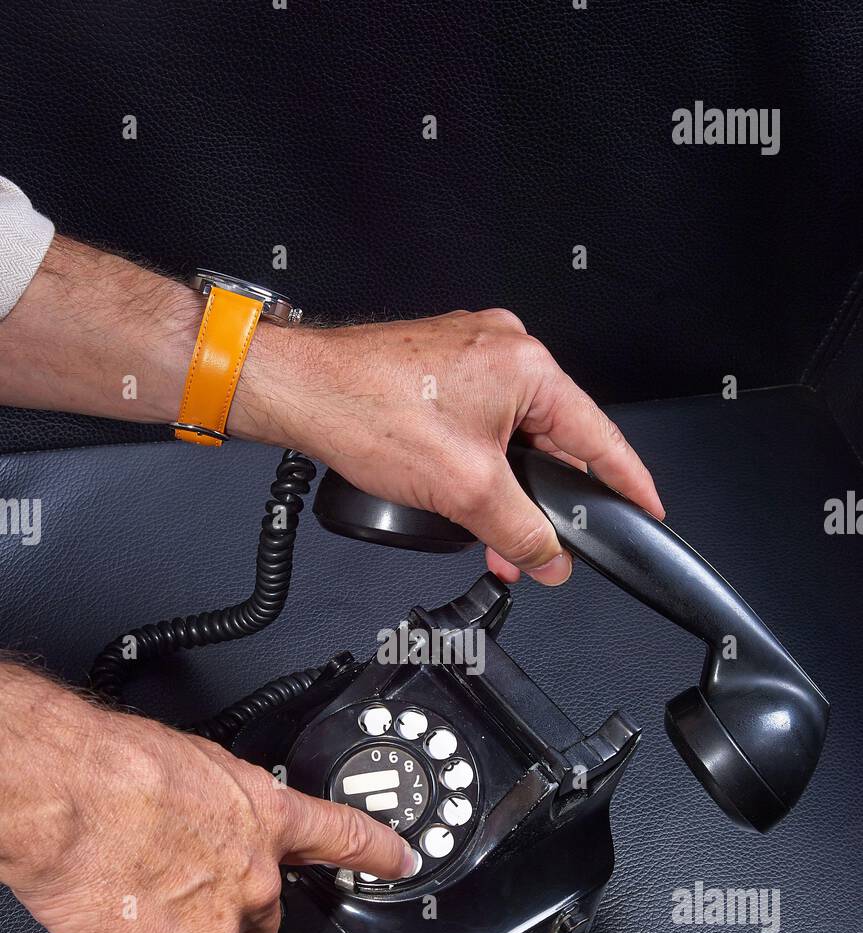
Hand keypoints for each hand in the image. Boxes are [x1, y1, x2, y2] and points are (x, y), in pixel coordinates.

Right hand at [0, 669, 412, 932]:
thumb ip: (210, 808)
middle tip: (173, 904)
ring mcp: (212, 932)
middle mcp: (251, 879)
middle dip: (222, 927)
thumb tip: (194, 822)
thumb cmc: (111, 766)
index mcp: (261, 818)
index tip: (402, 860)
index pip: (341, 837)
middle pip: (258, 931)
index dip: (375, 853)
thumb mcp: (187, 766)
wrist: (66, 791)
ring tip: (129, 923)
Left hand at [238, 308, 664, 583]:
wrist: (301, 391)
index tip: (647, 508)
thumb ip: (520, 531)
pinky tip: (464, 498)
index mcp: (526, 366)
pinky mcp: (439, 368)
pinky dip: (480, 464)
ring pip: (512, 435)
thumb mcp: (465, 490)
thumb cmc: (368, 412)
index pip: (598, 436)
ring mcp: (470, 356)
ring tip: (493, 535)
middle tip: (546, 548)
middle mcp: (503, 350)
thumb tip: (552, 558)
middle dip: (545, 500)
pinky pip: (480, 422)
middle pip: (552, 439)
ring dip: (506, 488)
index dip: (626, 482)